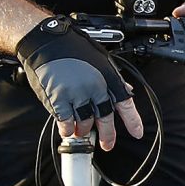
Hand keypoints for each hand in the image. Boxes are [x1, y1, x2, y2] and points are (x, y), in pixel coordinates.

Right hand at [15, 18, 143, 148]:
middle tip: (107, 144)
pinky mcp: (58, 99)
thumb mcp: (101, 59)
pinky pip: (65, 122)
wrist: (47, 41)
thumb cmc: (73, 48)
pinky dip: (67, 128)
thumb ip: (113, 79)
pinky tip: (67, 128)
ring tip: (80, 131)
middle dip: (108, 135)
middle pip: (105, 118)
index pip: (125, 103)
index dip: (133, 121)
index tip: (137, 133)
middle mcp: (95, 88)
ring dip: (83, 130)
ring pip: (85, 123)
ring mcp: (77, 95)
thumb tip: (126, 91)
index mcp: (107, 78)